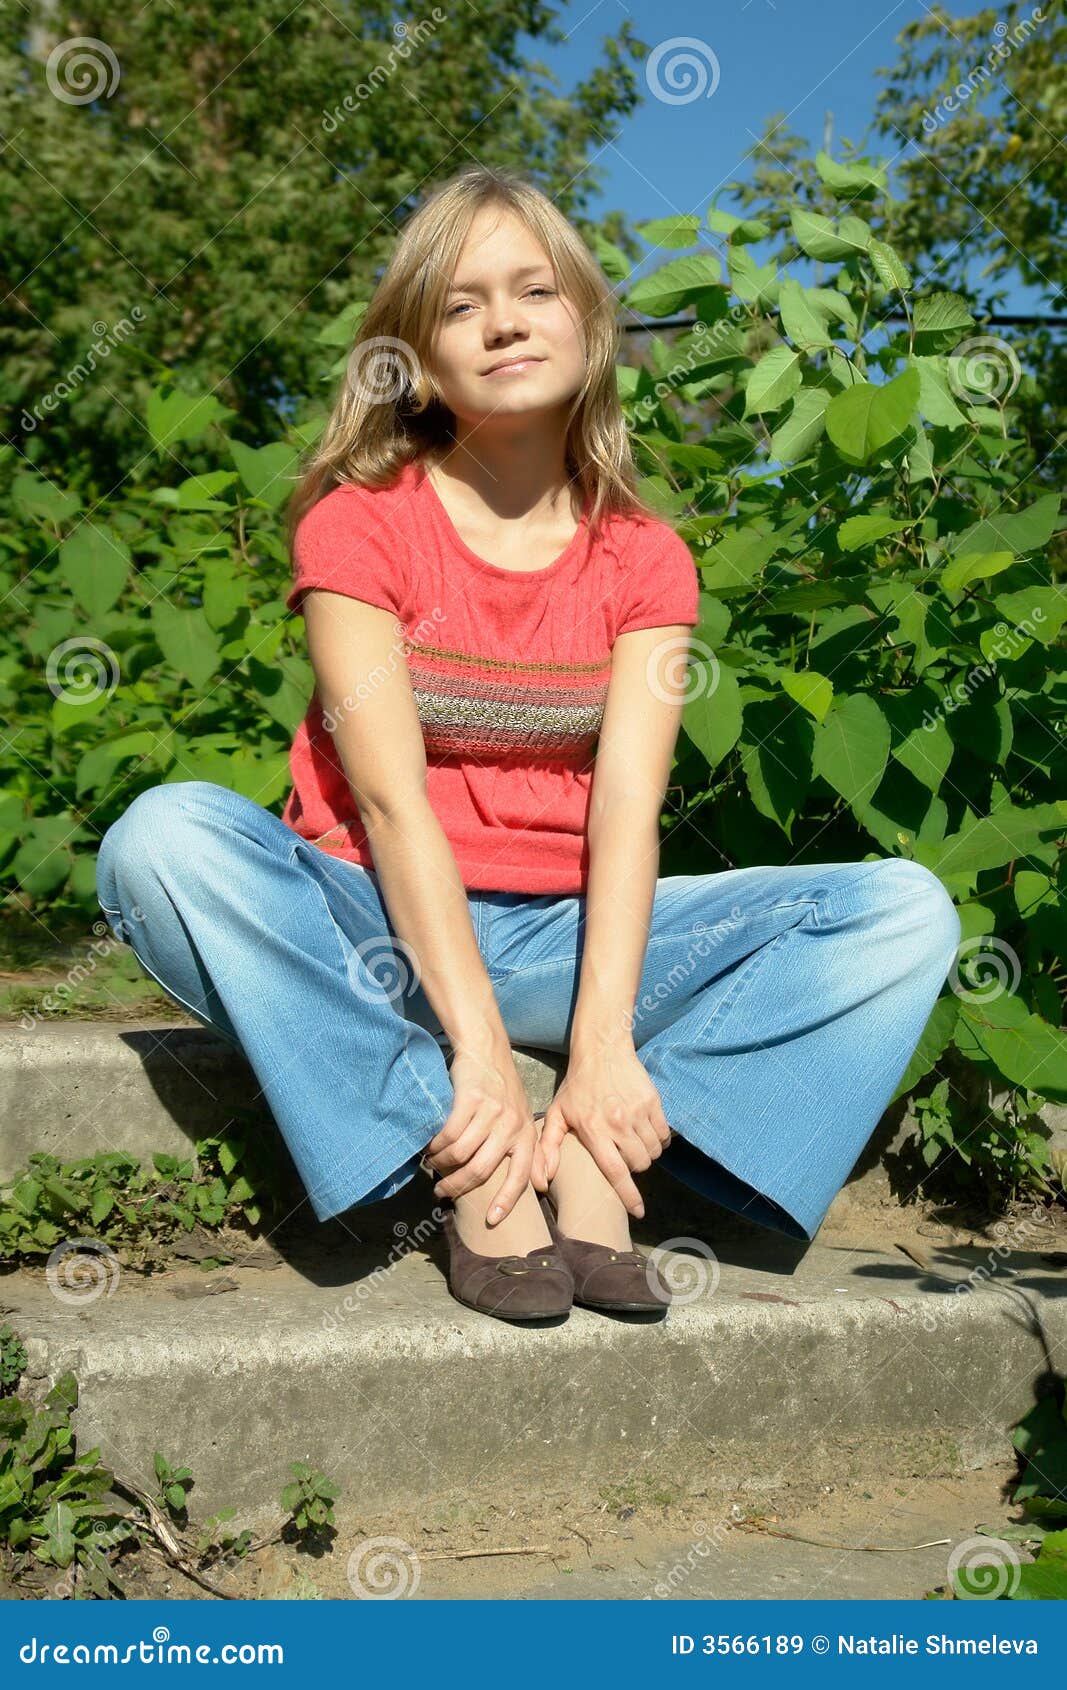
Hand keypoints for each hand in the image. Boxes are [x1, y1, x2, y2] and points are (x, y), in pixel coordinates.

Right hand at [422, 1044, 547, 1223]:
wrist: (487, 1051)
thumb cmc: (503, 1090)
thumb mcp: (524, 1120)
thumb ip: (532, 1152)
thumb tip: (541, 1185)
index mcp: (527, 1134)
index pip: (520, 1176)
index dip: (506, 1201)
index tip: (491, 1220)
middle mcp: (512, 1125)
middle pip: (482, 1170)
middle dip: (457, 1186)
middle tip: (441, 1192)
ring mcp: (492, 1112)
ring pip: (461, 1154)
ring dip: (441, 1165)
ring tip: (433, 1166)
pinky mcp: (471, 1099)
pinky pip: (449, 1134)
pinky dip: (436, 1146)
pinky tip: (430, 1147)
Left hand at [538, 1038, 670, 1217]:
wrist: (601, 1050)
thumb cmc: (576, 1086)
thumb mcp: (556, 1114)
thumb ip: (548, 1148)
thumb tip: (542, 1182)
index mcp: (594, 1130)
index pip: (616, 1173)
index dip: (628, 1196)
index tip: (638, 1212)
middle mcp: (618, 1123)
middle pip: (639, 1164)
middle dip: (635, 1169)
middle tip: (624, 1158)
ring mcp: (638, 1112)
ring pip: (654, 1151)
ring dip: (647, 1154)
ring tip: (633, 1144)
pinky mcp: (653, 1102)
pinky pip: (664, 1134)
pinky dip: (658, 1139)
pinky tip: (645, 1132)